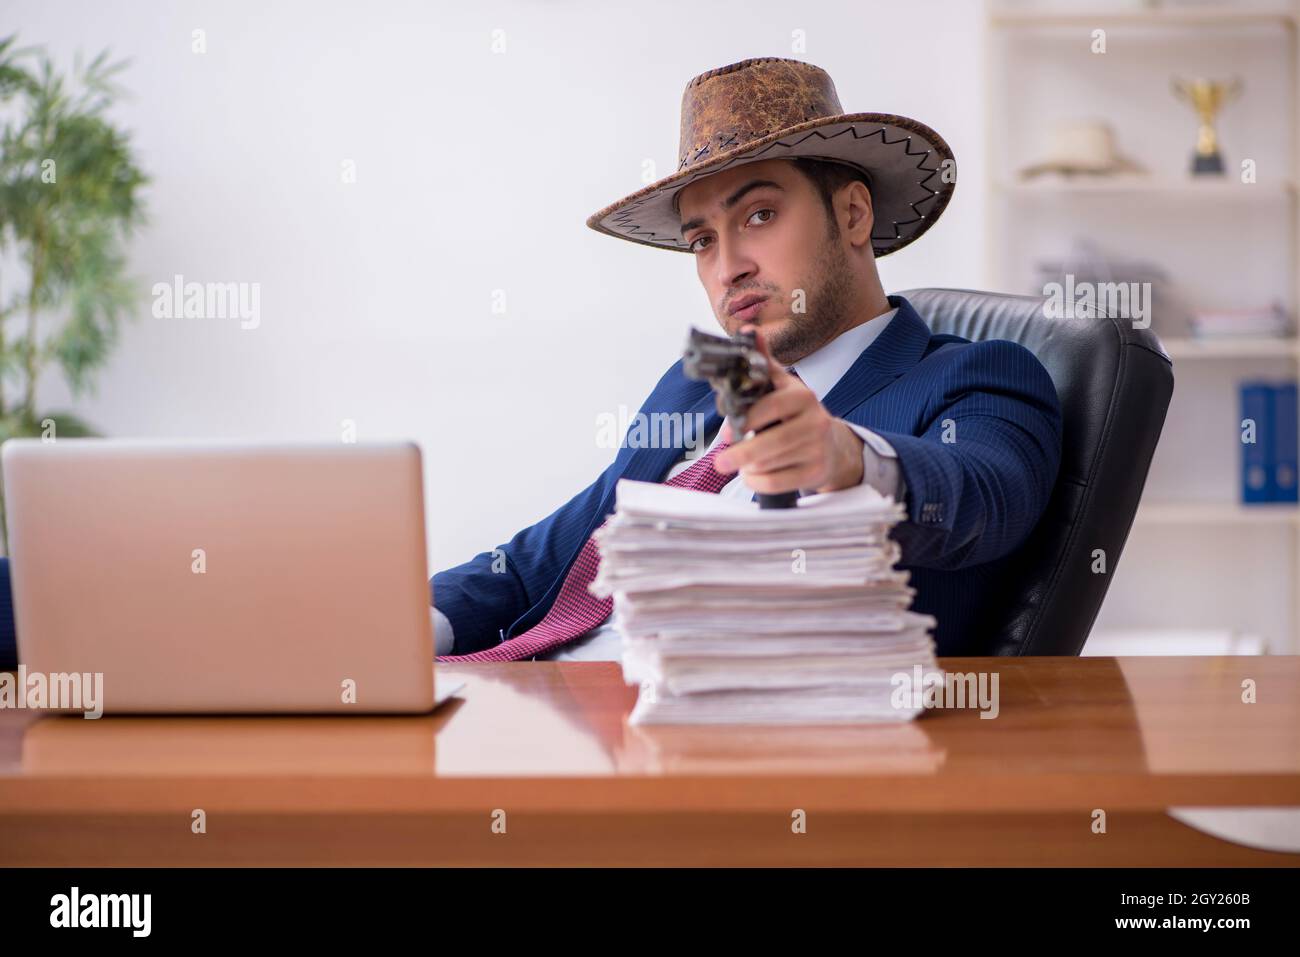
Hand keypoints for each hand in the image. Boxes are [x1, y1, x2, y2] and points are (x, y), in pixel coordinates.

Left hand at [712, 323, 865, 493]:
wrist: (832, 445)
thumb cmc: (796, 414)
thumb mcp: (782, 386)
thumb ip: (762, 363)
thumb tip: (747, 331)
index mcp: (801, 396)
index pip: (770, 407)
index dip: (746, 420)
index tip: (726, 431)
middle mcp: (814, 421)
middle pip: (772, 442)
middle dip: (742, 453)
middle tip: (721, 460)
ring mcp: (817, 448)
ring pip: (773, 464)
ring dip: (749, 467)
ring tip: (740, 463)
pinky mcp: (815, 472)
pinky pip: (779, 483)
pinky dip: (759, 483)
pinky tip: (753, 475)